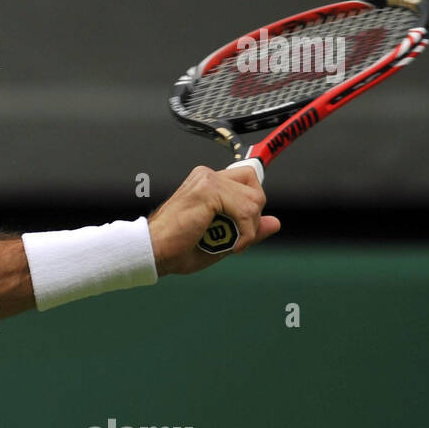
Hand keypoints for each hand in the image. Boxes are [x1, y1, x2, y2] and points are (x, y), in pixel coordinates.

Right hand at [147, 164, 279, 275]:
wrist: (153, 252)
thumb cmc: (178, 248)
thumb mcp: (222, 240)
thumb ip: (248, 229)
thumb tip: (274, 222)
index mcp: (206, 182)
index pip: (248, 179)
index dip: (252, 203)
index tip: (247, 227)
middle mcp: (207, 175)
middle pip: (255, 184)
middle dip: (252, 215)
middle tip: (237, 238)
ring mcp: (207, 180)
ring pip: (254, 199)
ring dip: (248, 228)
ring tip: (229, 243)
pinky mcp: (209, 191)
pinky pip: (246, 210)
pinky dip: (244, 233)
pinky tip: (231, 245)